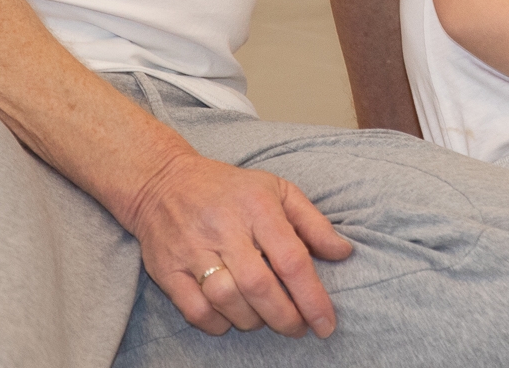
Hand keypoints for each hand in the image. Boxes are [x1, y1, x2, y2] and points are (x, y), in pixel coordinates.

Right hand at [129, 149, 352, 337]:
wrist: (164, 181)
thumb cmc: (231, 189)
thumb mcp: (277, 190)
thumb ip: (312, 222)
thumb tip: (343, 252)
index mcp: (257, 206)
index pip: (291, 258)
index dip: (312, 296)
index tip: (326, 323)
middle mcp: (225, 227)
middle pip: (260, 286)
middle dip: (285, 317)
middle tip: (299, 328)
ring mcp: (193, 249)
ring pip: (228, 301)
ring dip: (253, 321)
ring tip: (266, 318)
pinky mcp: (168, 269)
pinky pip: (196, 310)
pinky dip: (218, 324)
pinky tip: (231, 318)